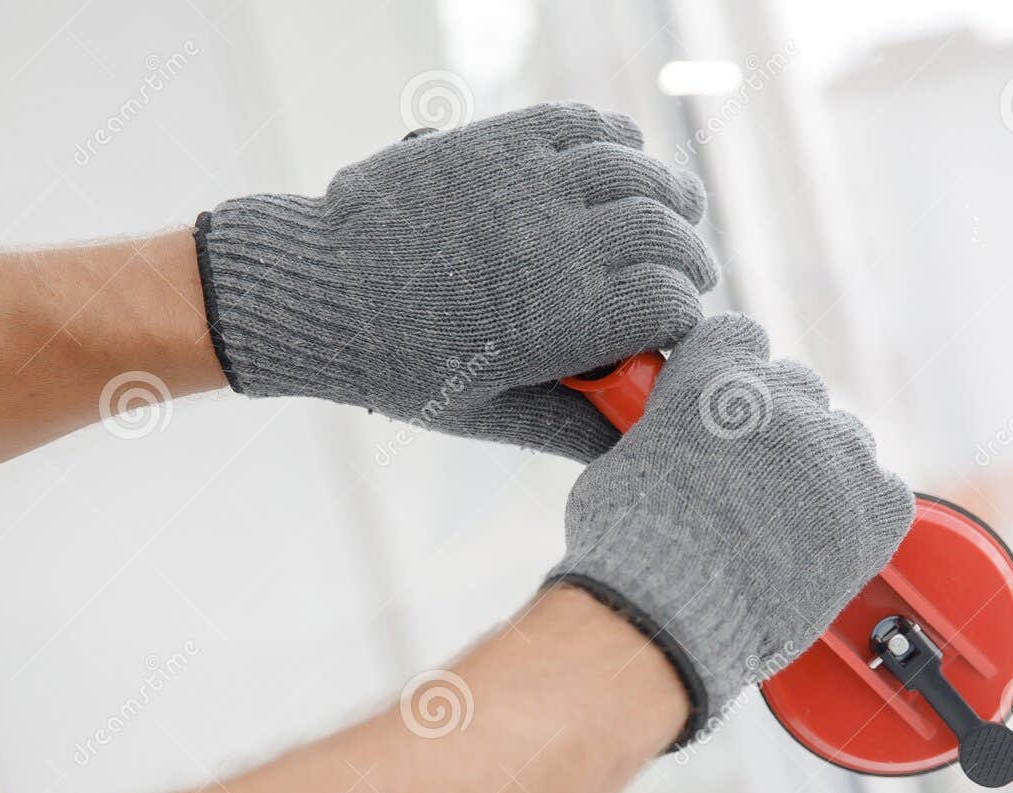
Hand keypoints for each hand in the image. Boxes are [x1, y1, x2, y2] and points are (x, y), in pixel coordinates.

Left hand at [193, 102, 718, 460]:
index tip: (674, 325)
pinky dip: (621, 141)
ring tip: (675, 215)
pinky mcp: (503, 143)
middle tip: (688, 275)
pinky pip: (590, 125)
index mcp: (559, 322)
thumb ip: (568, 427)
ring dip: (671, 196)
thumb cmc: (402, 367)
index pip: (670, 302)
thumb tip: (631, 447)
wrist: (322, 291)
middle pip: (667, 234)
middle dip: (690, 258)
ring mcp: (530, 185)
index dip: (684, 315)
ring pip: (639, 171)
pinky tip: (625, 162)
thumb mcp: (488, 414)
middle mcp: (555, 246)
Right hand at [548, 313, 914, 739]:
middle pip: (800, 388)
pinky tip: (823, 545)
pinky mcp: (875, 508)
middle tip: (752, 481)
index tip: (726, 408)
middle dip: (779, 426)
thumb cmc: (629, 552)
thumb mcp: (625, 464)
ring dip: (821, 469)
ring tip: (784, 526)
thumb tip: (673, 437)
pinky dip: (859, 515)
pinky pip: (884, 492)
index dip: (733, 375)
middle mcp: (783, 400)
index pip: (743, 337)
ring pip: (844, 439)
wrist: (668, 618)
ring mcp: (835, 453)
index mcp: (715, 377)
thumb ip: (666, 432)